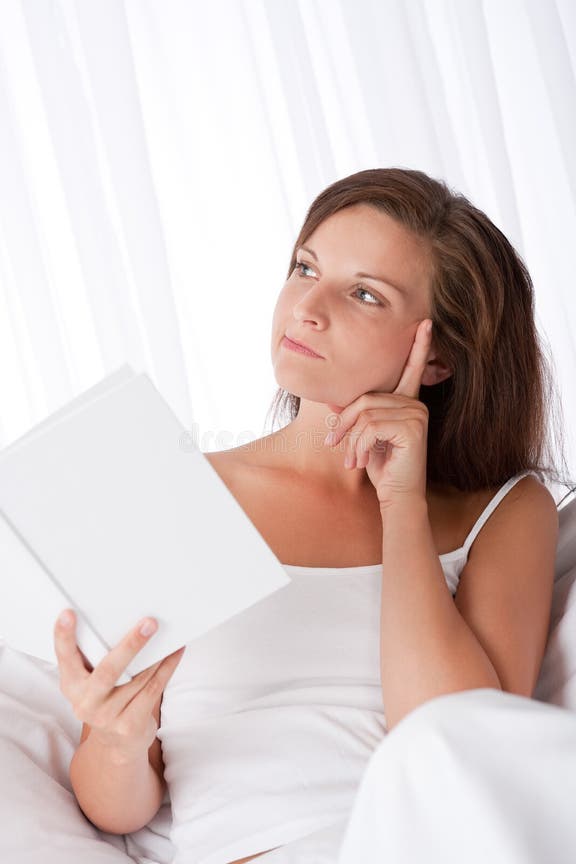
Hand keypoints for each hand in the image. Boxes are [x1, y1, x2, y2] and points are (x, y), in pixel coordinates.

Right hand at [54, 609, 184, 762]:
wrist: (116, 745)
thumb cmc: (105, 699)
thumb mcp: (90, 683)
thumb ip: (94, 659)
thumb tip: (121, 620)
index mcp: (71, 685)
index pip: (64, 657)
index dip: (64, 636)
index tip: (68, 613)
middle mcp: (86, 702)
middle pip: (108, 671)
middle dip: (131, 645)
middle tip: (148, 623)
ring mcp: (108, 717)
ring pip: (138, 679)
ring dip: (156, 655)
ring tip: (169, 633)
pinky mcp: (131, 725)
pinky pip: (153, 689)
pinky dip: (167, 667)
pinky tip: (175, 652)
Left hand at [324, 319, 431, 508]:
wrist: (396, 496)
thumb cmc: (380, 466)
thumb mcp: (361, 436)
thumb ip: (353, 415)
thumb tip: (330, 398)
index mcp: (407, 402)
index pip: (412, 370)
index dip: (419, 347)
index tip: (425, 323)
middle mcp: (415, 404)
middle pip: (365, 398)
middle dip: (344, 422)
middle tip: (332, 442)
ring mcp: (416, 414)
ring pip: (365, 413)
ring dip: (350, 439)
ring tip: (349, 458)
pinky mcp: (413, 427)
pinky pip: (370, 426)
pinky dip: (357, 445)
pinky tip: (359, 461)